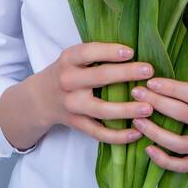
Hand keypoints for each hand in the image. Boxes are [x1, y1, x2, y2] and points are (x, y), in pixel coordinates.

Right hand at [34, 42, 154, 145]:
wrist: (39, 99)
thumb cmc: (65, 73)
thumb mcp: (72, 58)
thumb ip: (95, 54)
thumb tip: (134, 52)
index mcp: (68, 60)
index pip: (88, 53)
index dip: (109, 51)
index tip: (131, 51)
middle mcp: (68, 82)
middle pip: (99, 78)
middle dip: (126, 74)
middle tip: (149, 71)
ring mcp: (72, 105)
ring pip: (102, 110)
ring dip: (127, 109)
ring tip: (149, 107)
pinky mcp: (76, 124)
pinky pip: (99, 133)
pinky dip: (118, 136)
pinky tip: (137, 132)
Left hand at [130, 79, 187, 171]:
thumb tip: (161, 81)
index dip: (169, 88)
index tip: (149, 82)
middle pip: (183, 115)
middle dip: (156, 103)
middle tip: (136, 94)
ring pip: (180, 144)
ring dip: (155, 132)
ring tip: (137, 121)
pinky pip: (184, 165)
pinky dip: (164, 161)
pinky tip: (148, 149)